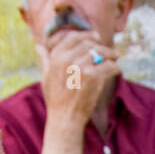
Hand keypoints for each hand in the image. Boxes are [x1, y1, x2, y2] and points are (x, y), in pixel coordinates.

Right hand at [38, 31, 118, 153]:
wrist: (65, 118)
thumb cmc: (55, 100)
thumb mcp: (46, 76)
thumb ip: (45, 59)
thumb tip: (38, 46)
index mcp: (56, 57)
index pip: (73, 37)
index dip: (86, 35)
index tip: (95, 37)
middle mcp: (67, 59)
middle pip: (88, 44)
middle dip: (101, 45)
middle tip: (109, 50)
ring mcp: (81, 67)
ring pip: (100, 53)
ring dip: (111, 54)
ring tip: (116, 57)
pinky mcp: (93, 77)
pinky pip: (108, 66)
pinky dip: (114, 67)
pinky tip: (116, 70)